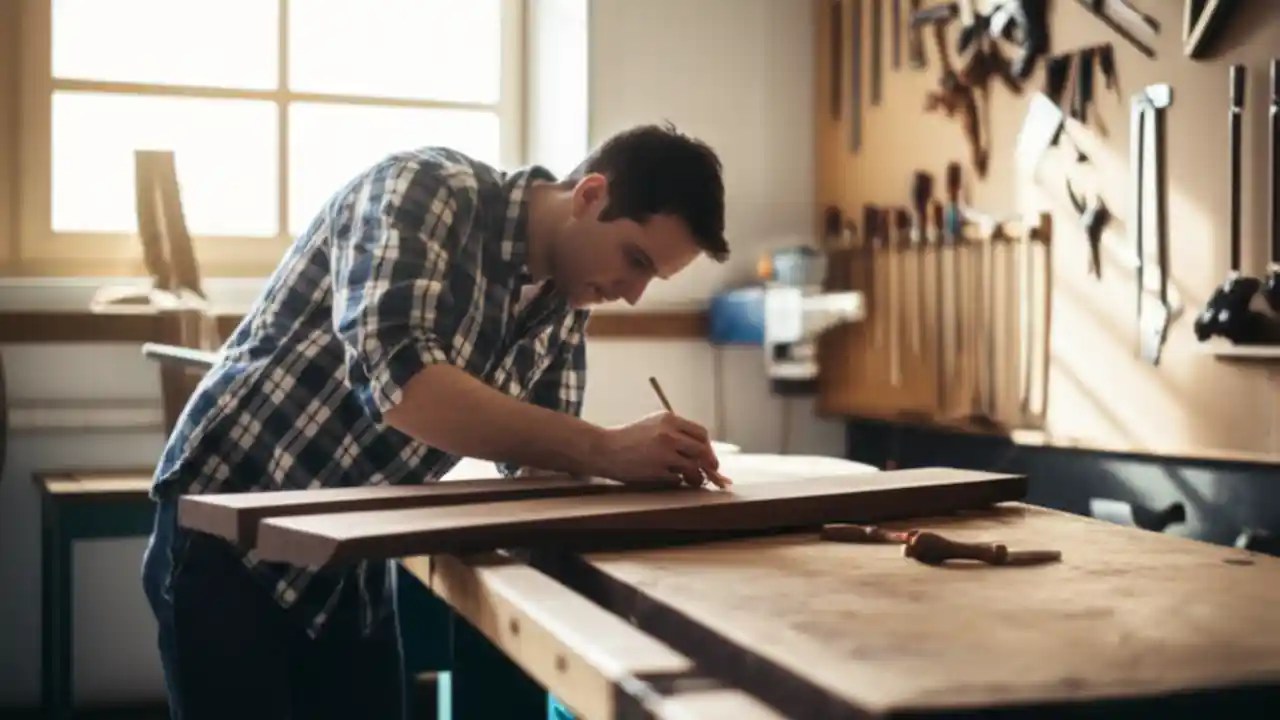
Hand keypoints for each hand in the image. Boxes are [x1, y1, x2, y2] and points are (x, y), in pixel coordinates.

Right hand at [592, 411, 729, 487]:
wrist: (604, 448)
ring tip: (692, 479)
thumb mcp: (653, 424)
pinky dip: (678, 480)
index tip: (708, 456)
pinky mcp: (657, 469)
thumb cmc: (628, 438)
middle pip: (702, 450)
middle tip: (709, 472)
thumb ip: (675, 431)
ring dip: (696, 476)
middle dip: (708, 463)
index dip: (707, 447)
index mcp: (669, 419)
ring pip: (693, 466)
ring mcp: (664, 452)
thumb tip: (700, 448)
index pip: (701, 433)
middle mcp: (669, 434)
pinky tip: (672, 479)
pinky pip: (678, 478)